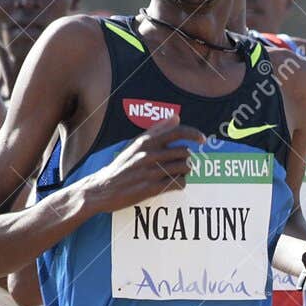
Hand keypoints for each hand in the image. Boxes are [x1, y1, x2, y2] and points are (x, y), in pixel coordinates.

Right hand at [83, 120, 206, 213]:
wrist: (103, 188)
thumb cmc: (121, 165)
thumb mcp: (135, 144)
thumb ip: (156, 130)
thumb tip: (176, 117)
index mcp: (146, 141)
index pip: (177, 132)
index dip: (194, 134)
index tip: (203, 139)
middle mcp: (149, 154)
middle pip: (184, 152)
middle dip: (186, 158)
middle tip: (180, 163)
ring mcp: (151, 171)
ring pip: (184, 167)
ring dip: (185, 171)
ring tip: (177, 173)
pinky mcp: (152, 188)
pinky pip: (179, 183)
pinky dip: (180, 183)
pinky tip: (174, 183)